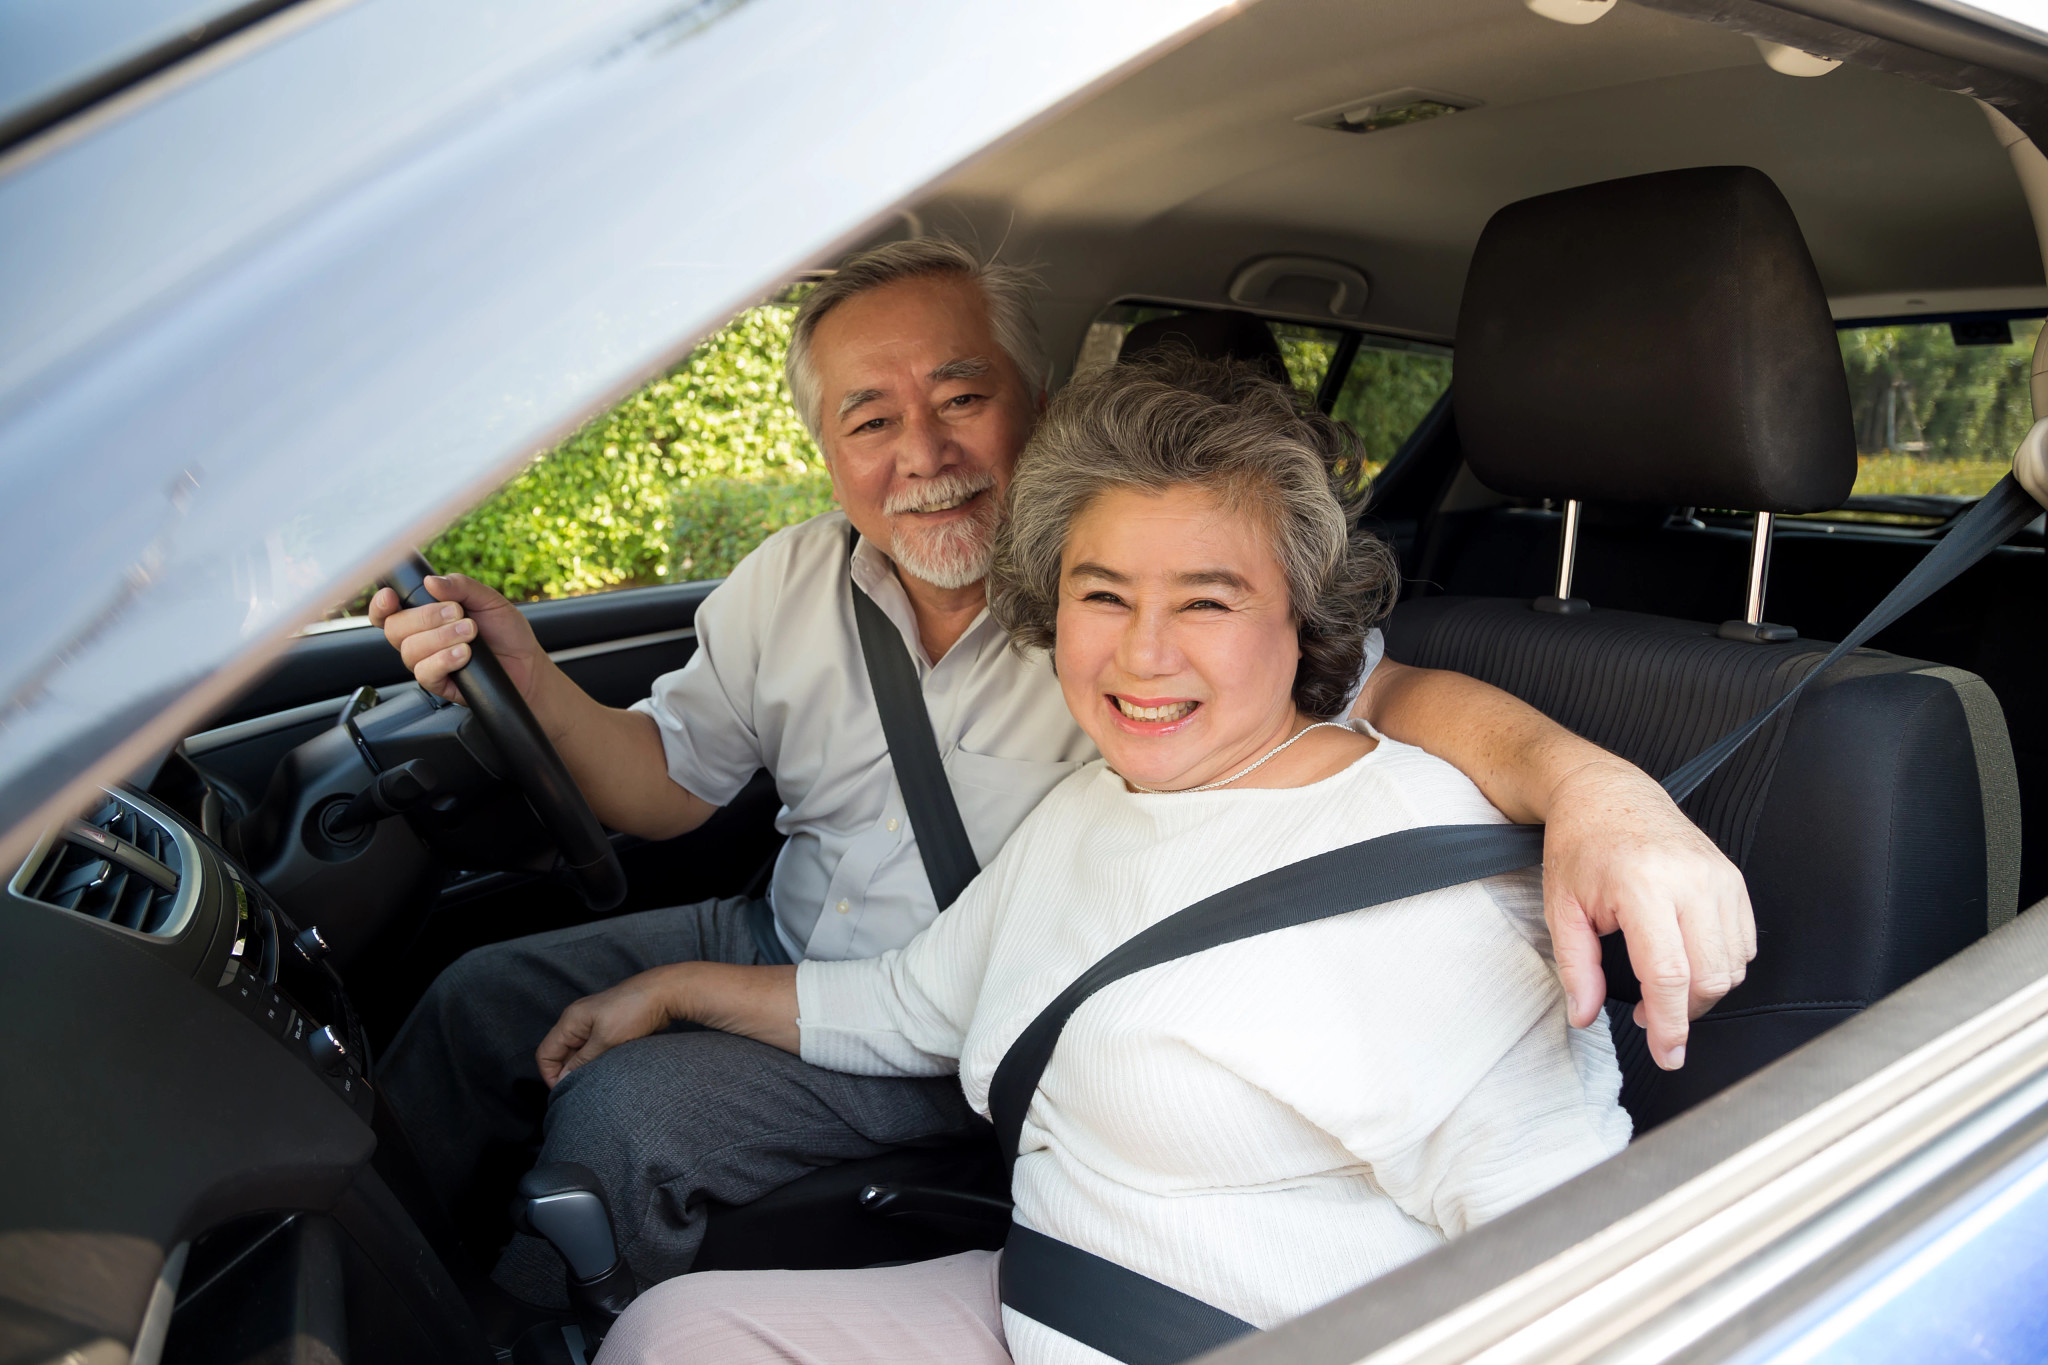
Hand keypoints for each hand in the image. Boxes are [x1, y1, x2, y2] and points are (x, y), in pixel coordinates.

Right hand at [367, 573, 547, 709]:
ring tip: (470, 633)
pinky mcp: (438, 683)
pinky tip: (465, 654)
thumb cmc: (506, 632)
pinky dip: (444, 660)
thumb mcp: (489, 600)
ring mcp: (427, 661)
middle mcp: (421, 639)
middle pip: (395, 628)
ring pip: (409, 650)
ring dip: (441, 638)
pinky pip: (424, 673)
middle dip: (426, 617)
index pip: (388, 611)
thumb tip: (432, 581)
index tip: (391, 597)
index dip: (381, 605)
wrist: (527, 665)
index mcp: (425, 615)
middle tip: (459, 614)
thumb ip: (461, 586)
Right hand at [536, 968, 684, 1087]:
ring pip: (578, 1053)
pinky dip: (596, 1061)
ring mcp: (593, 1024)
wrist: (663, 993)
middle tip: (582, 1090)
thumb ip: (582, 1061)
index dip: (550, 1074)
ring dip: (584, 1067)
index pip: (546, 1053)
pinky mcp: (608, 1027)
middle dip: (567, 1073)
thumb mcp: (605, 1040)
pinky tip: (607, 1071)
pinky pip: (593, 1048)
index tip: (565, 1091)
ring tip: (595, 1082)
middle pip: (560, 1054)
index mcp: (570, 1021)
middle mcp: (577, 1021)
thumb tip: (563, 1080)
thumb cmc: (633, 1011)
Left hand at [1539, 758, 1754, 1070]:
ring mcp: (1717, 876)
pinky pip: (1743, 942)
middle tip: (1651, 1018)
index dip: (1670, 1025)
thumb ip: (1575, 968)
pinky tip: (1686, 963)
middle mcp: (1689, 879)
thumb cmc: (1580, 846)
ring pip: (1732, 964)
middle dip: (1684, 1013)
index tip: (1668, 1055)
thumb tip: (1584, 1016)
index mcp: (1642, 886)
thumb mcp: (1561, 907)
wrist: (1605, 792)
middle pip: (1709, 976)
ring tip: (1662, 988)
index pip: (1669, 974)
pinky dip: (1720, 966)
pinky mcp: (1732, 877)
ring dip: (1702, 992)